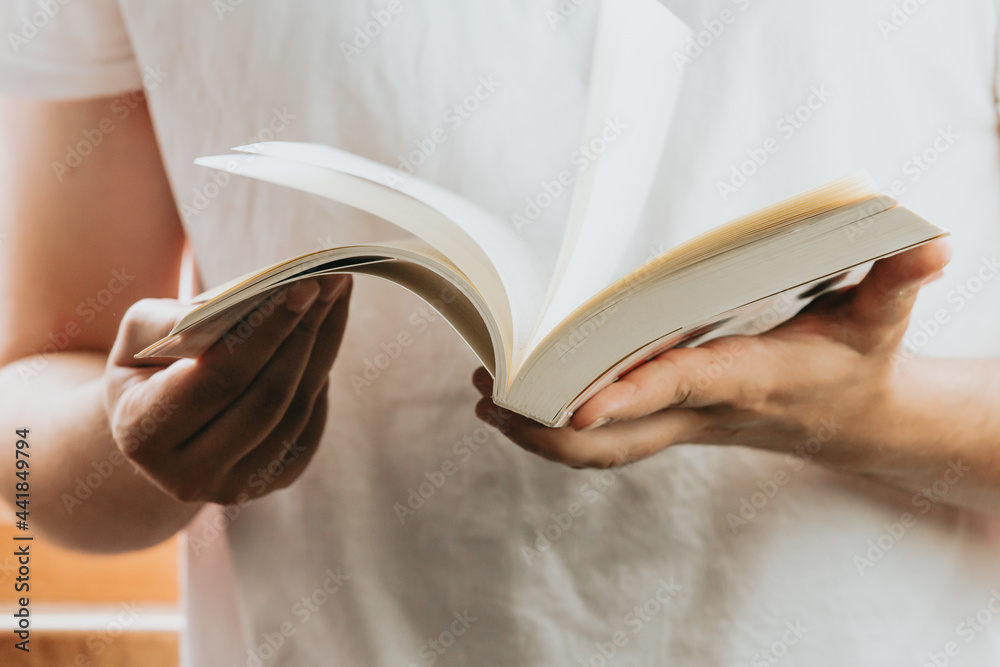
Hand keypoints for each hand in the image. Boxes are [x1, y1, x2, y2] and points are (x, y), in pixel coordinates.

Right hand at [104, 275, 350, 502]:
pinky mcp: (274, 481)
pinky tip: (326, 332)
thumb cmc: (147, 370)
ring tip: (335, 295)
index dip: (266, 331)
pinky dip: (322, 374)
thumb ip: (168, 322)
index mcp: (145, 434)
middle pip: (267, 395)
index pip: (220, 378)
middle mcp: (190, 474)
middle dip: (304, 332)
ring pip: (297, 409)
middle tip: (331, 279)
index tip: (302, 284)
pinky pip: (311, 422)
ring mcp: (237, 486)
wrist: (158, 431)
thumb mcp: (136, 339)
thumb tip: (234, 304)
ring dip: (323, 347)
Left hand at [474, 241, 951, 469]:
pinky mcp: (674, 424)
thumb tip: (932, 242)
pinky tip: (525, 403)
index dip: (628, 394)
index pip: (677, 387)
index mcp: (744, 379)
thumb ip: (897, 279)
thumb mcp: (881, 318)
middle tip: (491, 393)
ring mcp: (683, 425)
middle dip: (548, 427)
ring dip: (540, 431)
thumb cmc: (856, 365)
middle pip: (615, 438)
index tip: (575, 400)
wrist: (856, 423)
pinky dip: (561, 428)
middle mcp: (702, 410)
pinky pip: (607, 439)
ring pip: (601, 448)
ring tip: (486, 397)